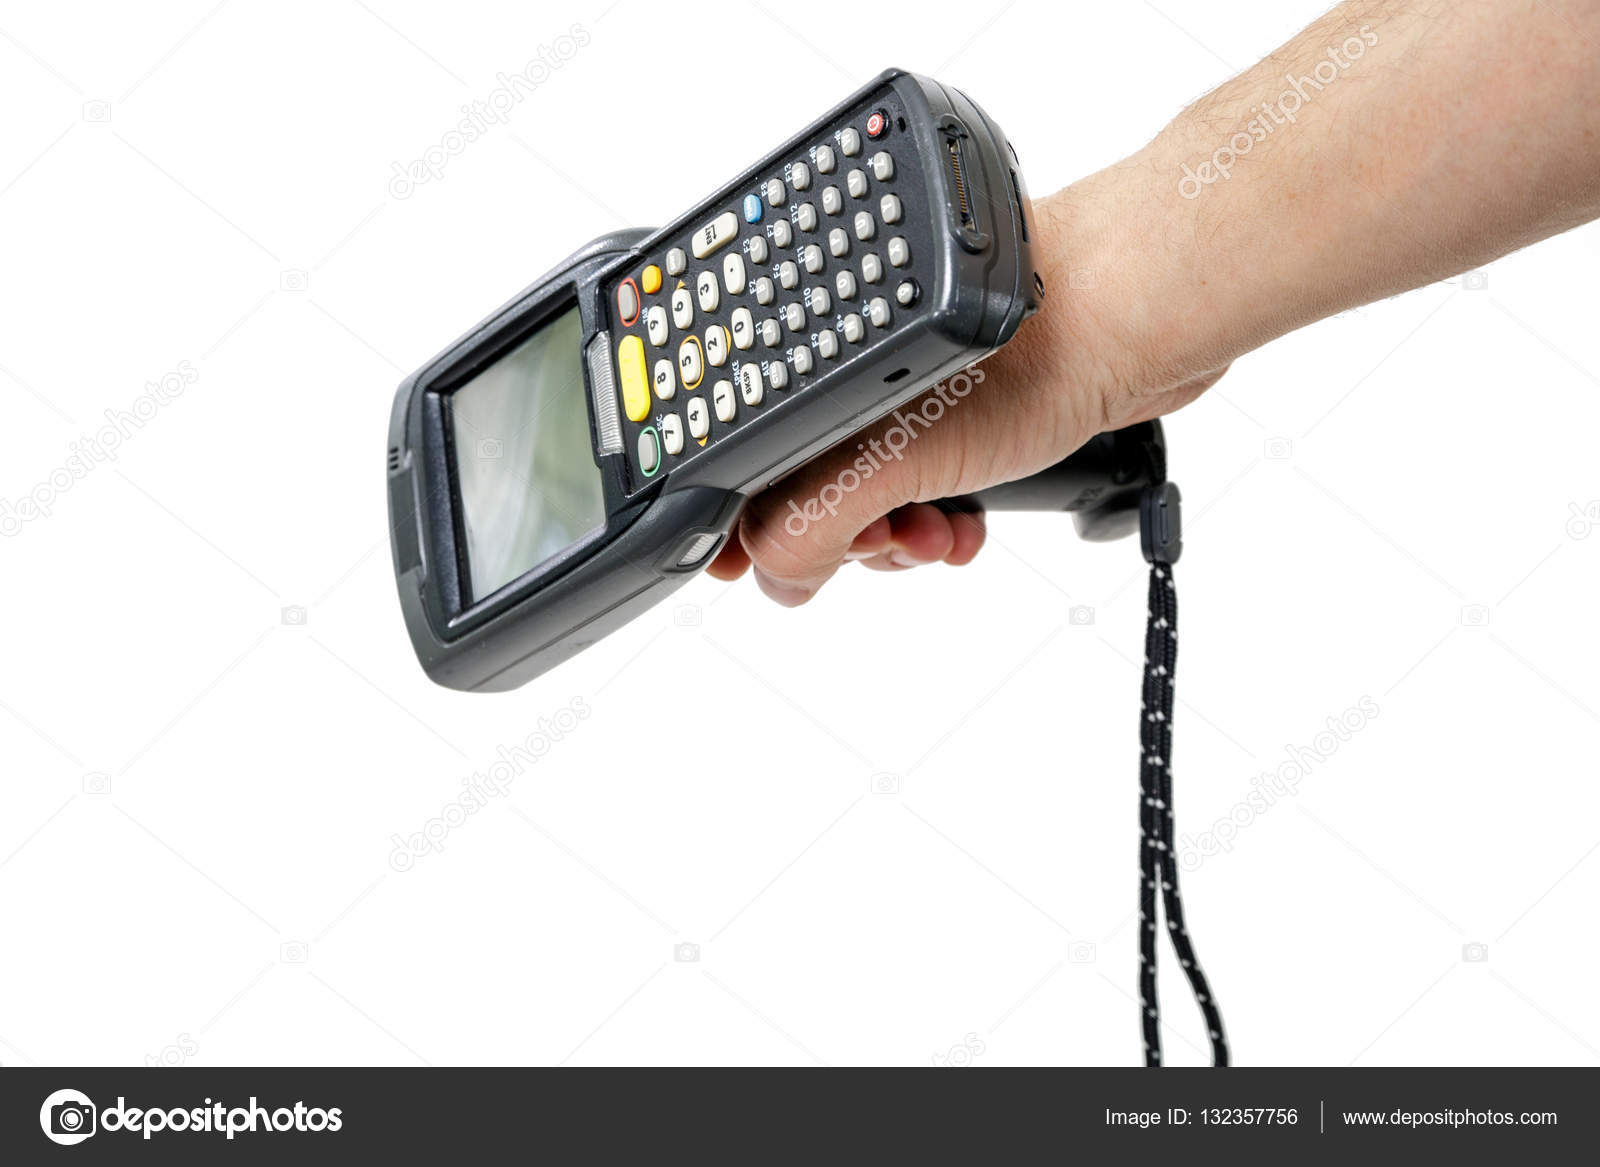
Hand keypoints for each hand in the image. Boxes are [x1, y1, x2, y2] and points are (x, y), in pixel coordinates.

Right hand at [706, 188, 1227, 604]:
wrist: (1137, 319)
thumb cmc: (1028, 349)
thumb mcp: (890, 456)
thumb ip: (811, 523)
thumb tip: (775, 578)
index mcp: (808, 358)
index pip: (736, 455)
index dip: (745, 522)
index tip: (769, 566)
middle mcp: (847, 368)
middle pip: (799, 486)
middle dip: (842, 536)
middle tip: (884, 538)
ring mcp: (901, 388)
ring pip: (865, 494)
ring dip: (897, 534)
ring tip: (938, 531)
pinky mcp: (955, 410)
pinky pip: (919, 486)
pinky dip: (936, 516)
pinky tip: (968, 522)